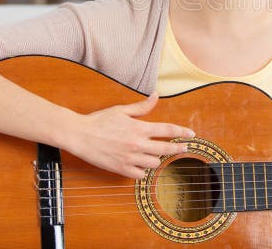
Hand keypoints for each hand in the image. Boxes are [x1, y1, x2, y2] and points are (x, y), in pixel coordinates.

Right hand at [67, 93, 194, 178]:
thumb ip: (142, 107)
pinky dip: (143, 171)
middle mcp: (137, 144)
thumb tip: (156, 95)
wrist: (80, 135)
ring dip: (157, 160)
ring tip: (155, 155)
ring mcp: (130, 158)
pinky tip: (141, 166)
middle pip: (166, 150)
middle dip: (178, 148)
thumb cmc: (100, 121)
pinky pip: (140, 175)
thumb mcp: (122, 110)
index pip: (167, 131)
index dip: (182, 133)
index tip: (191, 135)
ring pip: (154, 164)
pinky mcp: (121, 169)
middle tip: (184, 148)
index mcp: (139, 128)